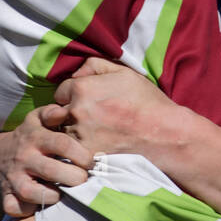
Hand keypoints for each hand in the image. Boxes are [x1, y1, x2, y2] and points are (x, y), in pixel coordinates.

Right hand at [0, 108, 94, 217]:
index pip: (62, 144)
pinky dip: (27, 211)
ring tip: (65, 192)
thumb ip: (51, 113)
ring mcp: (13, 178)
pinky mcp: (6, 195)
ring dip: (52, 195)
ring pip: (31, 192)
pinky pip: (14, 208)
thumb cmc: (30, 138)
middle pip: (51, 170)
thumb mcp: (37, 120)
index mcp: (35, 137)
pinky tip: (41, 206)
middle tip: (84, 180)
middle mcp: (24, 158)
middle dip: (73, 178)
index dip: (81, 155)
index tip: (92, 162)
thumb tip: (63, 111)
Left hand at [40, 56, 184, 156]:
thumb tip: (76, 72)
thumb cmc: (146, 102)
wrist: (164, 134)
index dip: (73, 95)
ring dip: (73, 132)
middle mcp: (75, 112)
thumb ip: (95, 66)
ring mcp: (79, 135)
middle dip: (68, 113)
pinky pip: (72, 151)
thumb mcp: (124, 73)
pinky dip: (80, 149)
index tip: (87, 101)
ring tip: (94, 132)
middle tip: (88, 117)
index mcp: (82, 88)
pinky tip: (96, 145)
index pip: (61, 91)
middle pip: (57, 112)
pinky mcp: (85, 155)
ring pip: (63, 132)